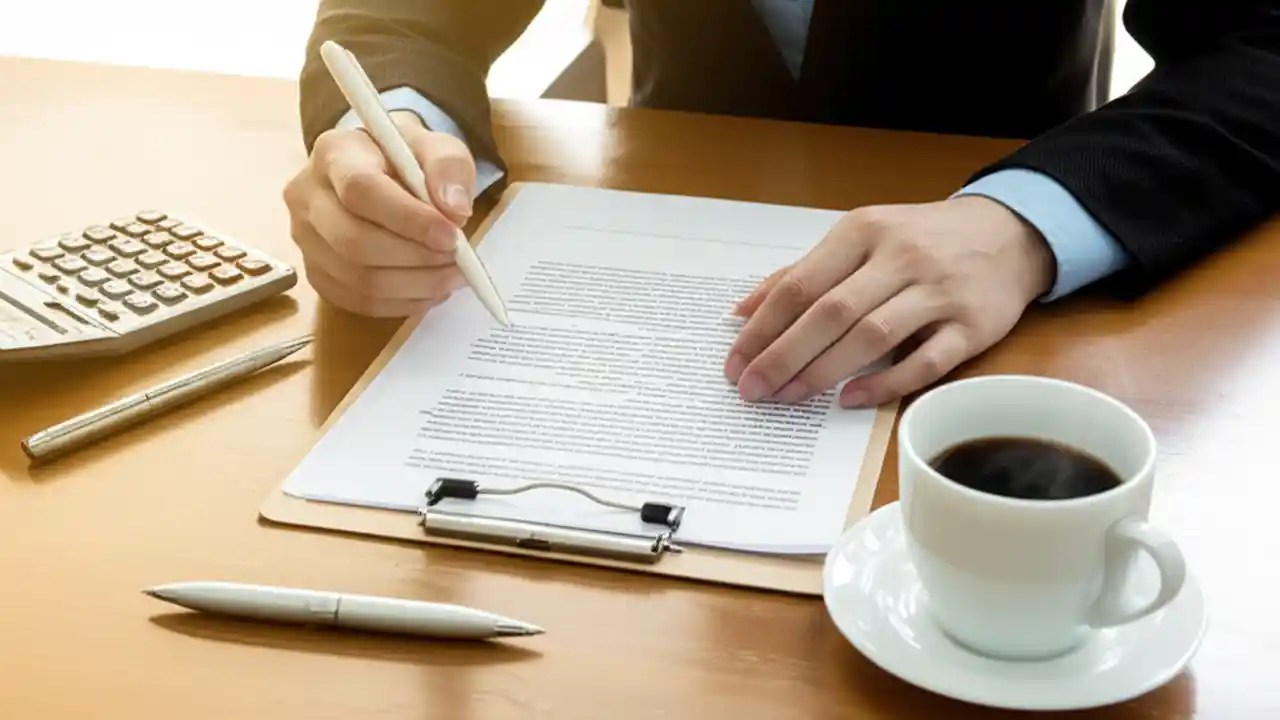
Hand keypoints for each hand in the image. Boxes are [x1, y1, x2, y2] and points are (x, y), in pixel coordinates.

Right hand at [283, 111, 474, 316]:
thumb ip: (448, 167)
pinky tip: (429, 289)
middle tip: (458, 259)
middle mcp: (307, 197)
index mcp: (334, 154)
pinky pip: (359, 302)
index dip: (409, 219)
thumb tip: (455, 211)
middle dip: (416, 257)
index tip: (451, 235)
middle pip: (355, 241)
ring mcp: (306, 240)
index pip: (361, 189)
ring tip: (452, 274)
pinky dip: (403, 303)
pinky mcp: (317, 274)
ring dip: (416, 285)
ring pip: (359, 279)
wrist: (378, 172)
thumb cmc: (405, 157)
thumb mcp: (435, 145)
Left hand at [724, 196, 1055, 407]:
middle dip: (783, 355)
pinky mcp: (973, 326)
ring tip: (788, 396)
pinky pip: (925, 361)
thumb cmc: (922, 239)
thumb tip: (743, 312)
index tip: (735, 361)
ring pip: (872, 336)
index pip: (800, 284)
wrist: (1010, 231)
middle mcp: (900, 257)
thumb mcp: (860, 238)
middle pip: (830, 312)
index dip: (763, 328)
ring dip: (823, 371)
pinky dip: (885, 382)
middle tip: (752, 389)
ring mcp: (938, 292)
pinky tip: (850, 398)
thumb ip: (802, 273)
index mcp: (863, 231)